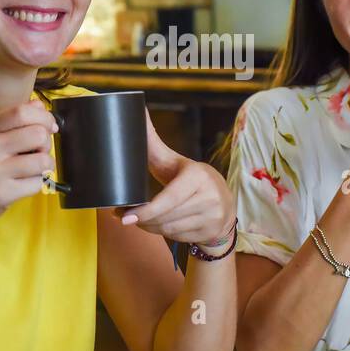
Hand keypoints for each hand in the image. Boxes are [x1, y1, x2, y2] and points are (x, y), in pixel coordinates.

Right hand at [0, 99, 56, 227]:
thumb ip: (11, 122)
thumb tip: (39, 105)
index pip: (20, 112)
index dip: (43, 117)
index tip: (49, 126)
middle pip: (37, 134)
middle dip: (47, 143)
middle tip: (39, 151)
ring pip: (42, 160)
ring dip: (46, 165)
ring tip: (34, 169)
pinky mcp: (1, 193)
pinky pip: (37, 183)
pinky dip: (38, 183)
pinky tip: (25, 183)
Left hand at [117, 111, 234, 248]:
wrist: (225, 206)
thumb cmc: (192, 181)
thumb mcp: (176, 163)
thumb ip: (154, 143)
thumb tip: (138, 112)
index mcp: (198, 176)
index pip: (169, 198)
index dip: (146, 210)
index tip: (125, 215)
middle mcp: (209, 197)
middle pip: (165, 216)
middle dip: (141, 219)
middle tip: (124, 216)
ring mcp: (212, 217)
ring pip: (168, 229)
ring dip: (148, 227)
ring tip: (137, 220)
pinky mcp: (211, 232)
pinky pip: (177, 237)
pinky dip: (161, 233)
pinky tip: (156, 225)